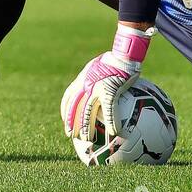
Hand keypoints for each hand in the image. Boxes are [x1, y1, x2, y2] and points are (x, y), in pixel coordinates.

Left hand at [61, 26, 151, 141]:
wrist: (125, 52)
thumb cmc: (118, 55)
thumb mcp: (103, 63)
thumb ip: (99, 74)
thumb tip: (103, 82)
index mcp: (83, 78)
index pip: (69, 96)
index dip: (66, 110)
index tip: (66, 120)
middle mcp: (86, 84)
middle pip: (74, 107)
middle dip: (71, 122)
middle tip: (70, 135)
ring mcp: (96, 88)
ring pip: (87, 112)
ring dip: (87, 127)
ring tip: (88, 139)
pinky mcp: (109, 90)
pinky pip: (109, 111)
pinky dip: (111, 122)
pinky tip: (115, 132)